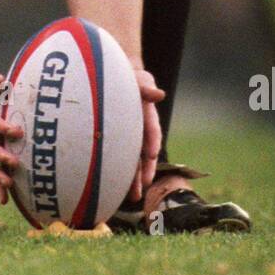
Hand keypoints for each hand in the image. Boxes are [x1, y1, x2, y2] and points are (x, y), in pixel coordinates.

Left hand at [128, 69, 163, 200]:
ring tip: (134, 196)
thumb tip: (159, 94)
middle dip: (145, 169)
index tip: (151, 154)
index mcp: (146, 113)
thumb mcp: (138, 79)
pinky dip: (119, 173)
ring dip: (134, 178)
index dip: (152, 141)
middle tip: (145, 184)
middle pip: (144, 152)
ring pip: (132, 160)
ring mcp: (130, 138)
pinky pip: (119, 159)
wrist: (115, 79)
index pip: (151, 129)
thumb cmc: (129, 78)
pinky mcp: (118, 143)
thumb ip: (146, 87)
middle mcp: (140, 129)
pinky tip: (115, 190)